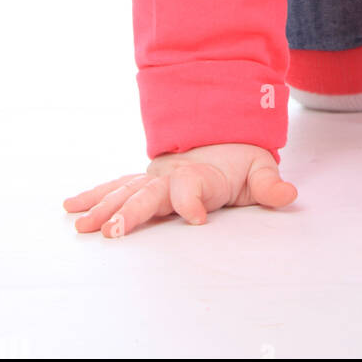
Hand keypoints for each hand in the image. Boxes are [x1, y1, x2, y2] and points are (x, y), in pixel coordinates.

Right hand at [62, 143, 296, 237]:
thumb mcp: (261, 169)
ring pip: (126, 192)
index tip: (197, 219)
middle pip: (149, 194)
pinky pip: (116, 188)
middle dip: (132, 212)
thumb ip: (271, 185)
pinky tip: (72, 209)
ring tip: (84, 226)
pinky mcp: (143, 181)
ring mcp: (154, 178)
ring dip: (104, 208)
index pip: (194, 189)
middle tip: (114, 231)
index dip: (194, 202)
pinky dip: (94, 196)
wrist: (221, 130)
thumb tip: (290, 194)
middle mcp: (172, 176)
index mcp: (201, 175)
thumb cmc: (240, 158)